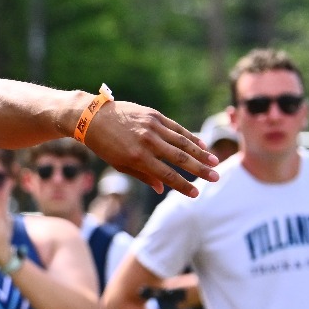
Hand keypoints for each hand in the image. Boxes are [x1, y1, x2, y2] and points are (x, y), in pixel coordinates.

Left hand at [81, 96, 218, 197]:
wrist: (92, 117)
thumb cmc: (104, 145)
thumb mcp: (119, 164)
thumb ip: (143, 176)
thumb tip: (162, 189)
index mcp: (138, 157)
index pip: (167, 175)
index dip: (183, 186)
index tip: (196, 194)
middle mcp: (147, 141)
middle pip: (180, 158)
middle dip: (200, 170)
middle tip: (216, 178)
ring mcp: (152, 126)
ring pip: (182, 142)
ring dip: (201, 153)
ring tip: (215, 162)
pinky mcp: (154, 115)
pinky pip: (176, 128)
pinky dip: (190, 136)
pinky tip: (201, 144)